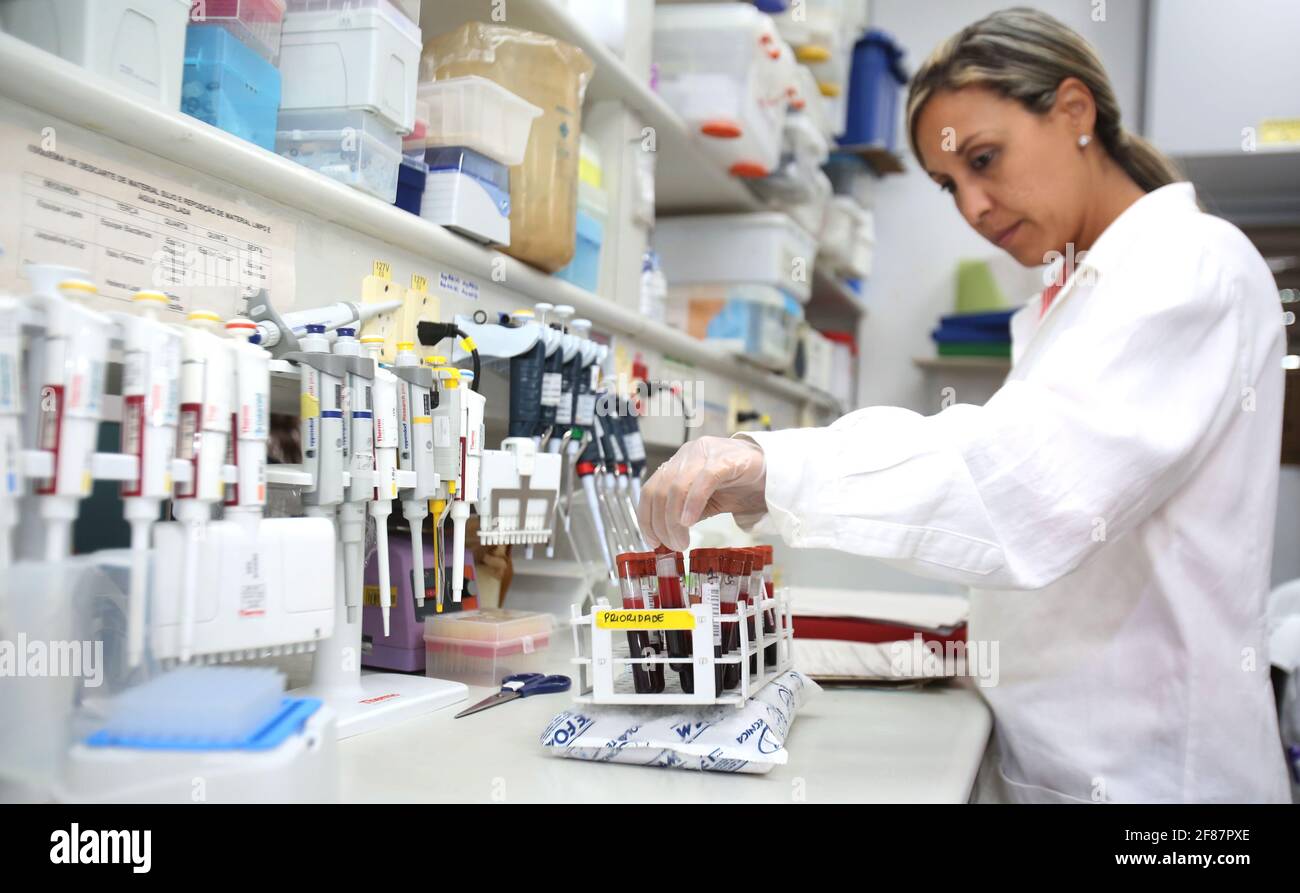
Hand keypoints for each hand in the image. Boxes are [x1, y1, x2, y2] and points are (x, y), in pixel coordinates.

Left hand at [638, 436, 767, 550]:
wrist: (774, 474)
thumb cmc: (739, 486)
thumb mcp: (705, 503)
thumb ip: (685, 513)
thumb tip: (665, 536)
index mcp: (679, 463)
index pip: (650, 489)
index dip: (646, 518)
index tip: (652, 541)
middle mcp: (688, 454)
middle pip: (660, 490)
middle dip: (661, 524)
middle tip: (673, 546)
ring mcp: (706, 454)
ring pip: (677, 487)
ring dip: (674, 520)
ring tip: (682, 541)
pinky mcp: (726, 459)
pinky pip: (703, 480)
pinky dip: (692, 503)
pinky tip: (690, 522)